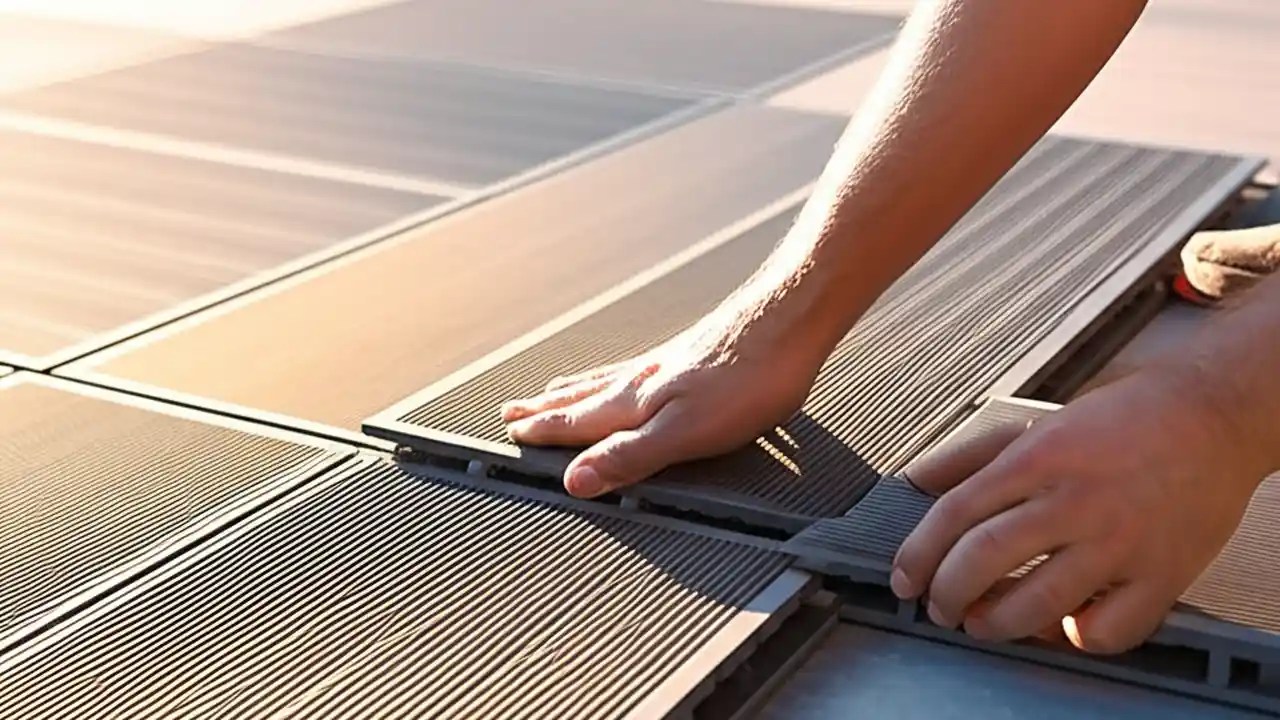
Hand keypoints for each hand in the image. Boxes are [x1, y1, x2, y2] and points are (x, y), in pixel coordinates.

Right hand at [500, 281, 837, 498]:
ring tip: (553, 391)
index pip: (576, 421)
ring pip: (606, 381)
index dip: (544, 431)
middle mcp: (644, 380)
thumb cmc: (747, 379)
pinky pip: (635, 370)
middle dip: (547, 408)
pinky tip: (630, 375)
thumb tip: (575, 480)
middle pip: (583, 397)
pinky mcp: (695, 356)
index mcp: (636, 402)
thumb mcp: (684, 433)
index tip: (512, 432)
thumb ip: (629, 457)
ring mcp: (668, 365)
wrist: (790, 322)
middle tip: (513, 410)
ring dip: (574, 390)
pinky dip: (613, 376)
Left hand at [891, 367, 1269, 653]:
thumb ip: (972, 454)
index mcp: (1039, 457)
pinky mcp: (1163, 575)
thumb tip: (915, 480)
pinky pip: (1108, 630)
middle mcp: (1076, 499)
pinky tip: (1062, 624)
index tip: (905, 578)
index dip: (919, 553)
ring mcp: (1121, 541)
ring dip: (995, 623)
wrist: (1213, 416)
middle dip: (947, 593)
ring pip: (1038, 603)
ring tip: (982, 622)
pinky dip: (1075, 637)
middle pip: (985, 558)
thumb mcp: (1039, 424)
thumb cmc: (1123, 421)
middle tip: (939, 606)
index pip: (956, 512)